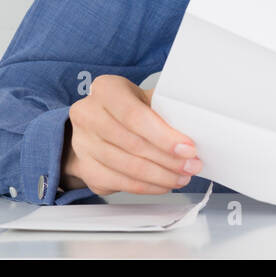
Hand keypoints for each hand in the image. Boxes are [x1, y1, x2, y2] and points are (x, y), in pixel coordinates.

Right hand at [60, 74, 201, 195]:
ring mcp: (82, 144)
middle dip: (168, 159)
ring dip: (160, 176)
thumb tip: (193, 126)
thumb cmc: (125, 109)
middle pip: (133, 144)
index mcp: (106, 89)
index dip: (163, 136)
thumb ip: (163, 109)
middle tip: (191, 166)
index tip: (188, 148)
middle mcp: (88, 115)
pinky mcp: (85, 169)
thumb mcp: (142, 98)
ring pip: (127, 167)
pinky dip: (146, 187)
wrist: (94, 124)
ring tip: (182, 176)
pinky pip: (120, 183)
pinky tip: (163, 184)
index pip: (134, 116)